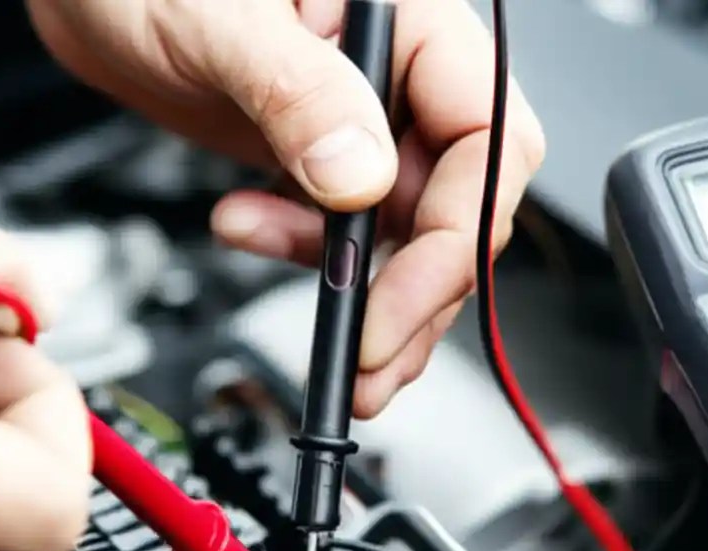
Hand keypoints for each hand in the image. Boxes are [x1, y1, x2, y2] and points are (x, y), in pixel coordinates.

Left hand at [28, 0, 544, 417]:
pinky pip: (347, 225)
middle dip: (418, 291)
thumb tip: (364, 179)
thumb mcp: (220, 18)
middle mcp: (399, 72)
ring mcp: (363, 116)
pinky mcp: (319, 151)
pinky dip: (308, 255)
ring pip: (409, 227)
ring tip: (329, 341)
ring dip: (372, 294)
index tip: (394, 303)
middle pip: (459, 199)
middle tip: (368, 360)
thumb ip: (298, 91)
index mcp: (407, 19)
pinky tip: (247, 230)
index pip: (487, 137)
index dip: (455, 235)